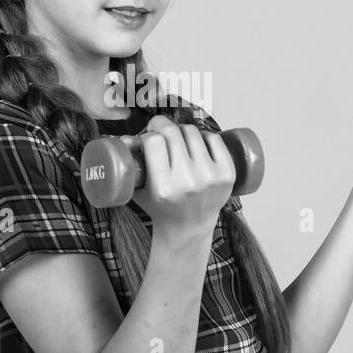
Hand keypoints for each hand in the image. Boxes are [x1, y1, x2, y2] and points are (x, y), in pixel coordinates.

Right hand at [129, 115, 234, 236]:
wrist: (190, 227)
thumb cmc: (162, 208)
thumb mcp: (139, 190)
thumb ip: (129, 166)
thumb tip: (125, 138)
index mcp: (164, 188)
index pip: (154, 141)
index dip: (148, 134)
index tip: (148, 137)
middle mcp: (188, 182)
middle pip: (173, 132)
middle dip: (163, 126)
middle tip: (160, 132)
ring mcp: (210, 177)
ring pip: (193, 132)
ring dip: (182, 130)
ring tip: (177, 139)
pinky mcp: (227, 174)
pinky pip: (215, 138)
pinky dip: (205, 135)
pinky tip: (197, 142)